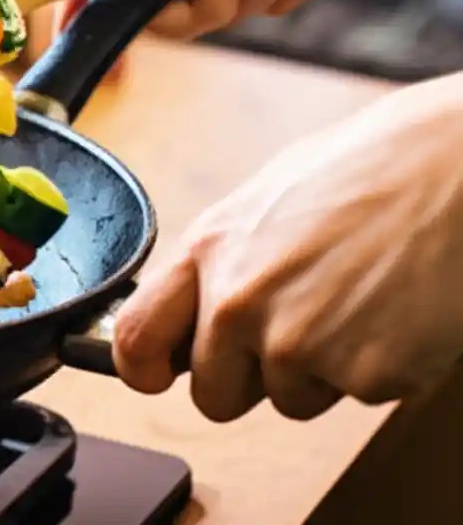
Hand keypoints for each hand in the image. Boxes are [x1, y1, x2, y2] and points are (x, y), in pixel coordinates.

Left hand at [113, 73, 462, 420]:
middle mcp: (241, 303)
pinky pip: (355, 396)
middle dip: (250, 377)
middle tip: (298, 325)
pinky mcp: (364, 373)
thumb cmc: (371, 169)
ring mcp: (300, 343)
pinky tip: (394, 311)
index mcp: (208, 251)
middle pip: (213, 396)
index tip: (157, 374)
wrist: (461, 166)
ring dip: (320, 369)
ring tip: (358, 299)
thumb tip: (190, 309)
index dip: (143, 369)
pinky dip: (377, 367)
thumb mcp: (264, 201)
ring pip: (289, 400)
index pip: (136, 342)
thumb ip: (219, 261)